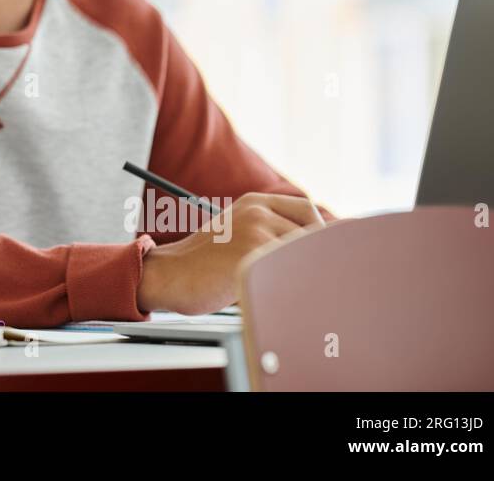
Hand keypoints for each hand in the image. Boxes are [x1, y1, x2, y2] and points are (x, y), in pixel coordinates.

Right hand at [136, 192, 325, 314]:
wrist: (169, 274)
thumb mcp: (237, 233)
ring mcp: (256, 230)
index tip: (325, 253)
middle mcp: (258, 211)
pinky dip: (287, 285)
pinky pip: (288, 271)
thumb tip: (315, 249)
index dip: (321, 234)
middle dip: (316, 255)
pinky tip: (271, 291)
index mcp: (255, 202)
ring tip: (283, 285)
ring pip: (302, 254)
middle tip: (313, 274)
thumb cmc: (202, 263)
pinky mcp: (253, 254)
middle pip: (311, 232)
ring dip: (300, 272)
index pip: (308, 211)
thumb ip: (270, 232)